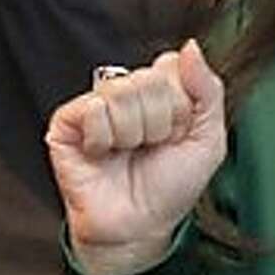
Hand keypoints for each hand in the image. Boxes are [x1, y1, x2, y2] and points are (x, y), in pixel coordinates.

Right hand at [46, 41, 227, 274]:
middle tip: (151, 148)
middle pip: (148, 79)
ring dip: (134, 133)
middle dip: (159, 122)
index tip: (177, 135)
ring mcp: (95, 107)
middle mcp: (126, 94)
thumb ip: (208, 90)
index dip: (181, 106)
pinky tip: (104, 155)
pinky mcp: (67, 123)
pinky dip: (106, 138)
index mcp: (158, 91)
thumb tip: (190, 47)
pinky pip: (93, 109)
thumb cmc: (170, 188)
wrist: (139, 227)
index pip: (172, 66)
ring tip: (129, 154)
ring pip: (122, 93)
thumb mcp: (208, 140)